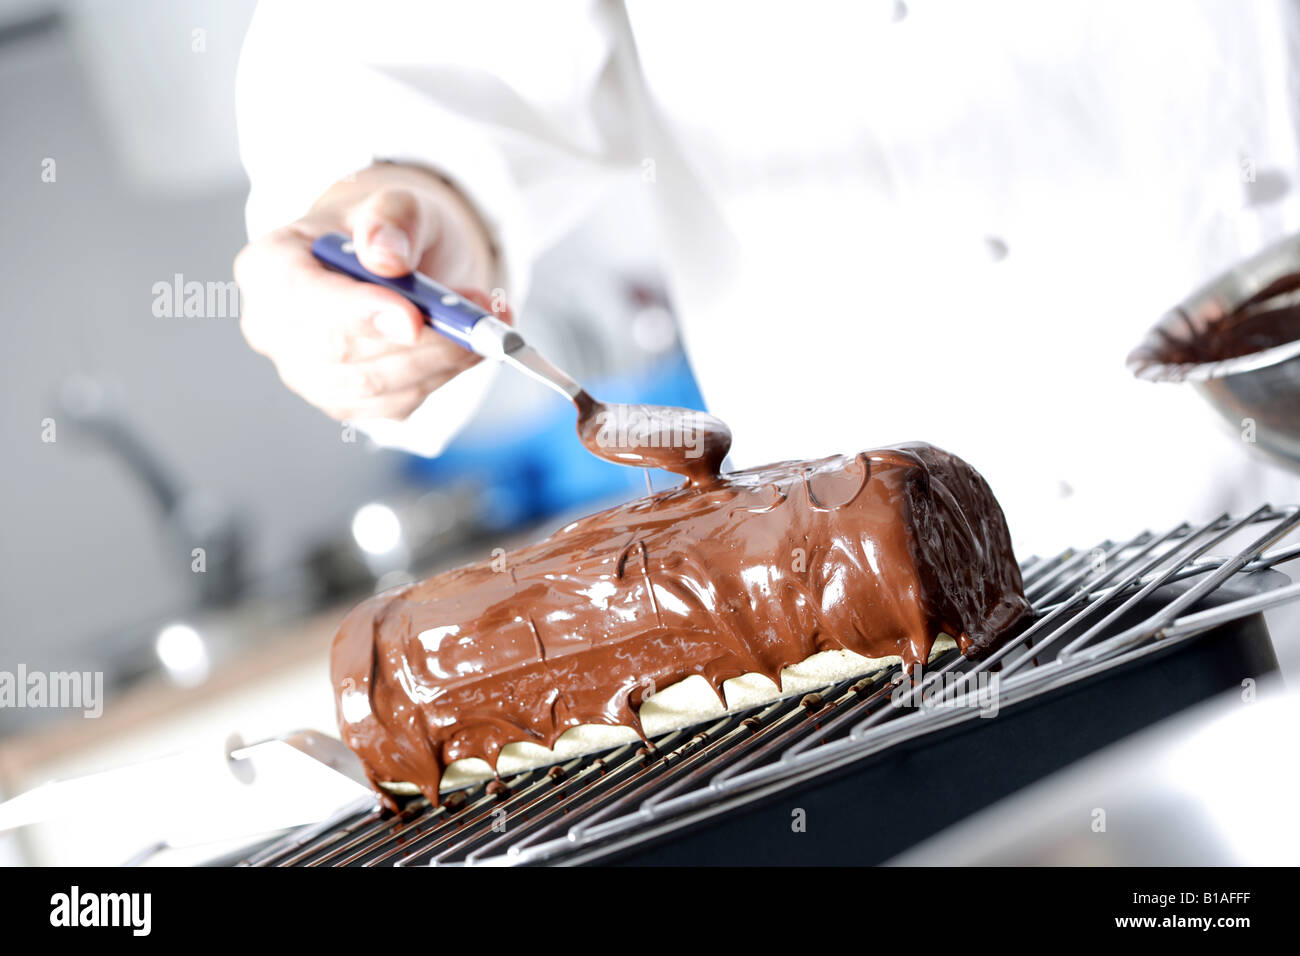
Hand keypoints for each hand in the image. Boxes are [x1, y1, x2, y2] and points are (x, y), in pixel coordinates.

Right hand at [234, 163, 507, 421]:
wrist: (388, 263)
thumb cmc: (380, 231)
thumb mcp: (391, 201)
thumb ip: (389, 221)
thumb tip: (388, 259)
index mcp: (268, 268)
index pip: (301, 299)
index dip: (358, 312)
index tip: (413, 318)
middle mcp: (272, 330)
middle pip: (342, 353)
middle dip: (422, 339)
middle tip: (480, 318)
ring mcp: (305, 374)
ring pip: (376, 385)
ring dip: (442, 361)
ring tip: (485, 326)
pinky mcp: (344, 402)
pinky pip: (395, 404)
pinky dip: (441, 377)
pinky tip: (465, 349)